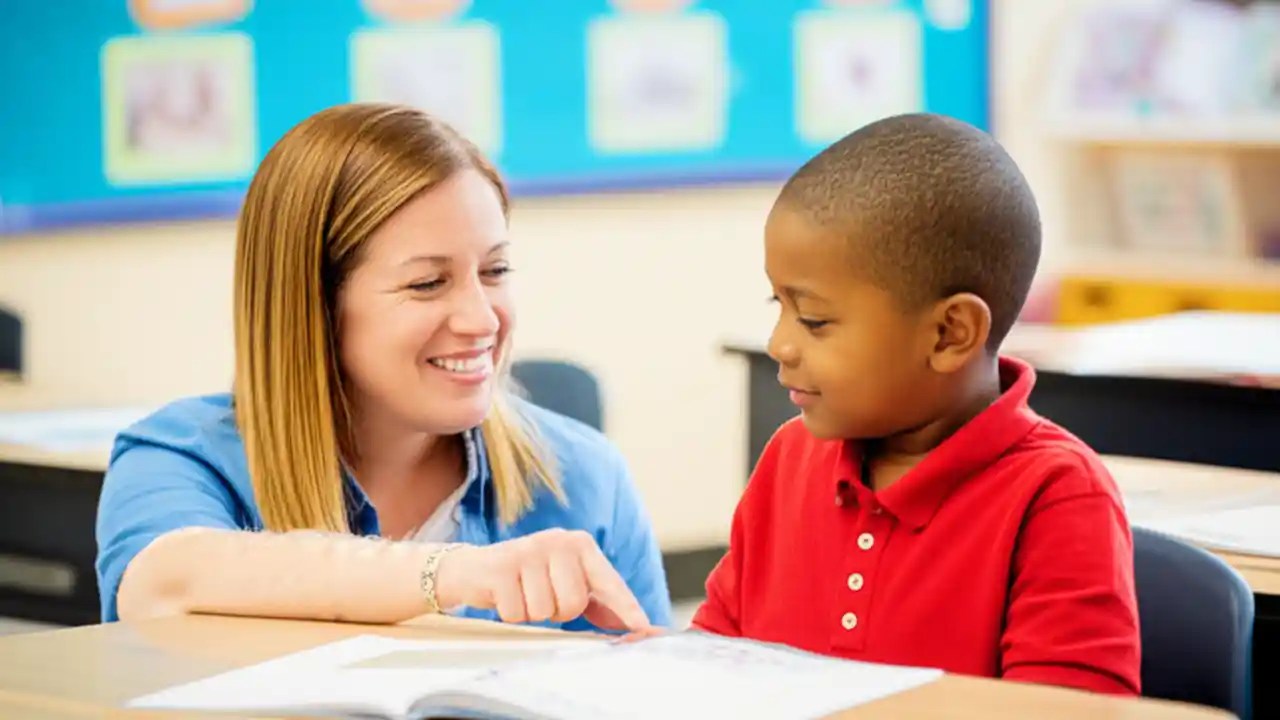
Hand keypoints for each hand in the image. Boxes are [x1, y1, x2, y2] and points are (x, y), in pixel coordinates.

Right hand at [433, 529, 650, 631]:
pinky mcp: (502, 567)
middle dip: (557, 611)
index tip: (644, 628)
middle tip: (541, 596)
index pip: (608, 582)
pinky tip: (505, 595)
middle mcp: (557, 541)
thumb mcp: (565, 582)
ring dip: (531, 612)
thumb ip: (600, 602)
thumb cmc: (528, 578)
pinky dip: (510, 613)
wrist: (474, 569)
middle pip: (574, 604)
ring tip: (522, 594)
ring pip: (544, 611)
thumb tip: (636, 624)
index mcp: (580, 544)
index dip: (626, 608)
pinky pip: (517, 613)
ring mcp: (528, 551)